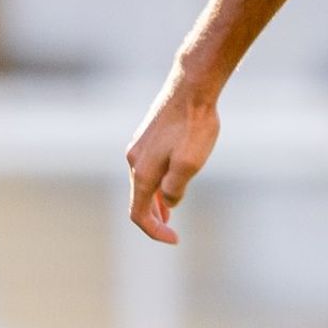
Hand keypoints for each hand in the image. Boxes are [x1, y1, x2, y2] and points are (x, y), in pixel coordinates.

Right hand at [124, 78, 219, 244]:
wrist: (192, 88)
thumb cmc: (194, 126)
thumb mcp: (189, 164)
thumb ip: (175, 189)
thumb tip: (169, 202)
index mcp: (142, 172)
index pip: (138, 213)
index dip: (154, 231)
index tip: (174, 240)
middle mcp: (134, 161)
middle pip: (139, 199)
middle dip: (153, 219)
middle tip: (171, 232)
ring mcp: (139, 147)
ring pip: (143, 183)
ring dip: (155, 201)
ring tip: (168, 214)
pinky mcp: (148, 137)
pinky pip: (148, 169)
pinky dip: (157, 183)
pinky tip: (169, 184)